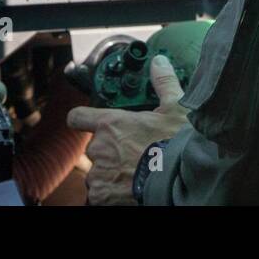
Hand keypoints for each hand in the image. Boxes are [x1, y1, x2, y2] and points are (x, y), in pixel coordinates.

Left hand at [66, 54, 188, 205]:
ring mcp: (99, 174)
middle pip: (95, 148)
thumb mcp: (176, 108)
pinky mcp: (102, 196)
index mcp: (111, 124)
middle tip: (133, 153)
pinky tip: (131, 189)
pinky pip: (100, 193)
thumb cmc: (176, 143)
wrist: (179, 181)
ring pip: (98, 172)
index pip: (78, 117)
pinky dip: (112, 192)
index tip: (90, 123)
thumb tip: (159, 62)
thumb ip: (163, 83)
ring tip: (135, 174)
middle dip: (110, 151)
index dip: (83, 119)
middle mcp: (99, 148)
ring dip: (111, 173)